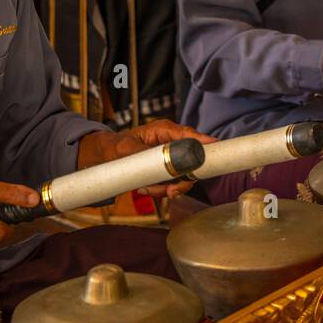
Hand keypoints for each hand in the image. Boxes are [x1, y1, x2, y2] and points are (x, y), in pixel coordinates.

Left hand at [77, 120, 213, 197]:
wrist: (105, 158)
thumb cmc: (116, 147)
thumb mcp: (125, 148)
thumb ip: (142, 152)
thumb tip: (158, 161)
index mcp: (164, 131)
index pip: (189, 135)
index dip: (204, 142)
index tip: (216, 149)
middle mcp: (171, 144)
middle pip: (192, 160)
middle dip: (183, 179)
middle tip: (172, 190)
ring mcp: (170, 159)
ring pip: (182, 178)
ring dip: (165, 188)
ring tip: (144, 188)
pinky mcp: (166, 172)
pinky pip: (170, 186)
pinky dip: (157, 191)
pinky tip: (142, 188)